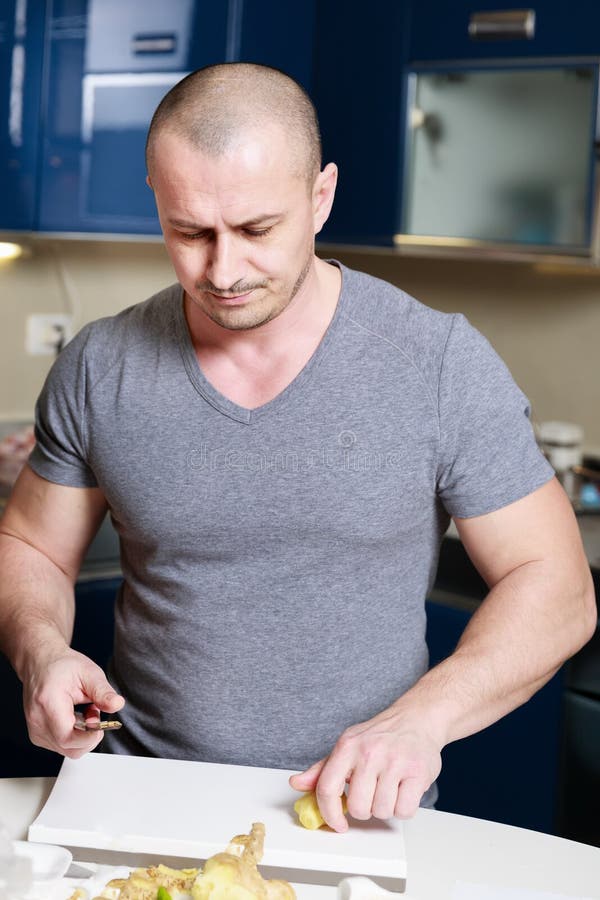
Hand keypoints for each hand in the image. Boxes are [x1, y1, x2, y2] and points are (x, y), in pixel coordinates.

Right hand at [22, 646, 124, 758]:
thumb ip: (103, 692)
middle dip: (89, 735)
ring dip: (82, 735)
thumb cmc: (63, 666)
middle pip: (68, 747)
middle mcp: (37, 720)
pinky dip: (74, 735)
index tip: (101, 724)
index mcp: (48, 702)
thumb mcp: (89, 673)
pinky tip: (76, 716)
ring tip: (85, 710)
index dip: (89, 737)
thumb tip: (117, 704)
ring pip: (66, 749)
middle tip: (94, 711)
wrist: (41, 663)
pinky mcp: (37, 734)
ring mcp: (35, 729)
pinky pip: (60, 745)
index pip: (67, 737)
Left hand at [289, 710, 441, 831]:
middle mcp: (369, 752)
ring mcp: (394, 761)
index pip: (327, 788)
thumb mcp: (348, 745)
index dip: (329, 814)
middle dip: (364, 809)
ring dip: (385, 807)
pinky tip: (403, 791)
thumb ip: (322, 769)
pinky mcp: (417, 772)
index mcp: (347, 746)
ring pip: (381, 810)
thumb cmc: (380, 736)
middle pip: (358, 806)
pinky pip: (404, 810)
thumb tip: (296, 783)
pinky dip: (403, 808)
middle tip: (371, 795)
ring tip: (389, 788)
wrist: (416, 718)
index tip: (337, 824)